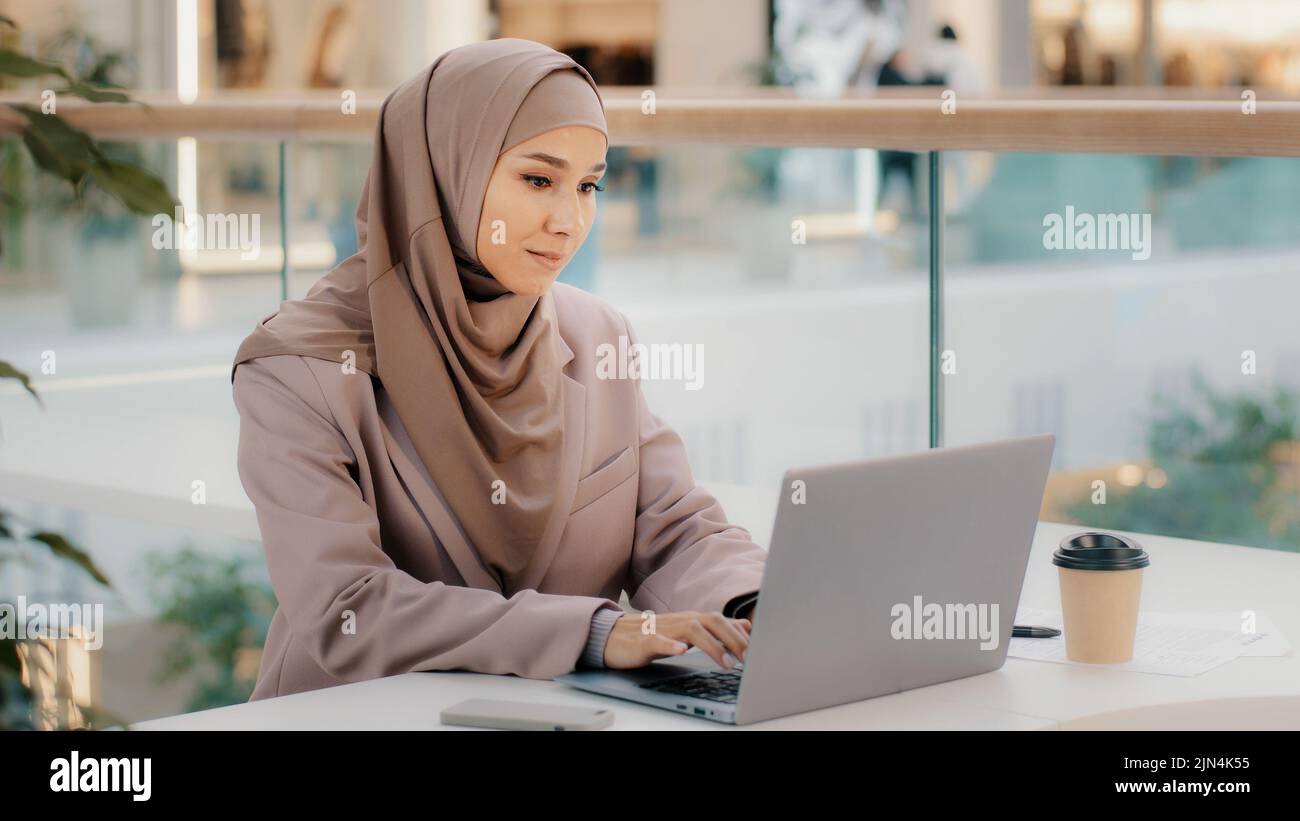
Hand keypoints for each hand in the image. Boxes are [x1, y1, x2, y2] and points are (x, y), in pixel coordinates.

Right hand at [603, 610, 751, 670]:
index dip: (739, 633)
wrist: (614, 637)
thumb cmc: (652, 635)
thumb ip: (717, 629)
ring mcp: (662, 629)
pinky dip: (671, 645)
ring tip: (726, 663)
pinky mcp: (643, 641)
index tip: (757, 649)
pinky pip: (657, 640)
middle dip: (732, 639)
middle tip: (748, 658)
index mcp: (690, 620)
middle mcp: (680, 620)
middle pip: (711, 621)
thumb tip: (745, 625)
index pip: (720, 620)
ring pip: (691, 630)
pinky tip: (681, 651)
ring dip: (711, 646)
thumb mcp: (688, 632)